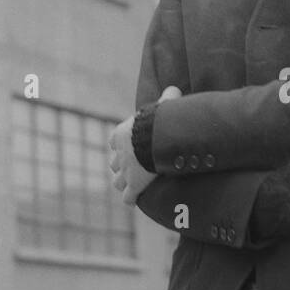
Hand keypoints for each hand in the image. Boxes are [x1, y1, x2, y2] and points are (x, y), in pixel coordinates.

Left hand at [109, 86, 181, 204]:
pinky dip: (131, 199)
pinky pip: (127, 197)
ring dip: (123, 183)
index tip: (129, 146)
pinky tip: (135, 200)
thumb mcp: (163, 106)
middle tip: (132, 168)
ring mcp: (126, 171)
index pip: (114, 141)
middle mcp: (120, 154)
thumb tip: (175, 89)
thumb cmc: (159, 121)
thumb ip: (168, 98)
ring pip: (117, 181)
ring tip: (131, 186)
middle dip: (121, 166)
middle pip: (114, 163)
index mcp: (122, 135)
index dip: (121, 145)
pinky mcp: (133, 186)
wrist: (156, 140)